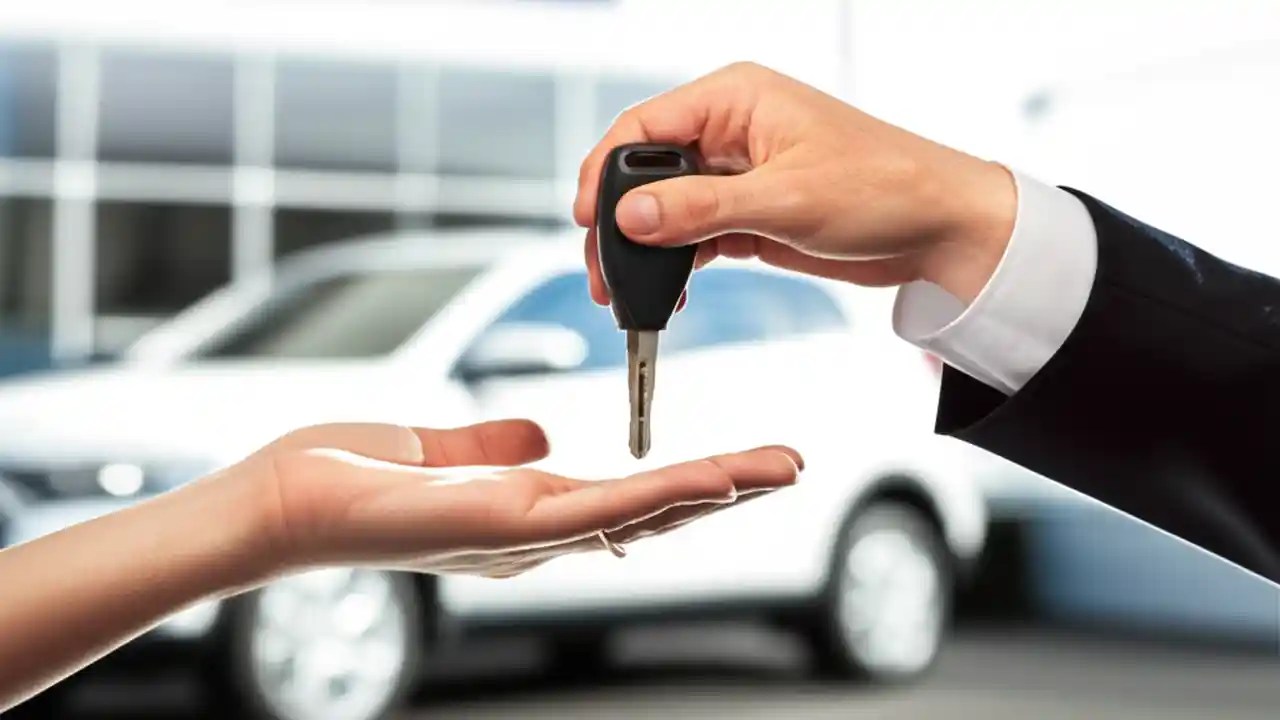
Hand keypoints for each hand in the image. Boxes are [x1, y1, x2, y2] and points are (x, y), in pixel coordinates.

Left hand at [224, 420, 800, 579]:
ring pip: (643, 515)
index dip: (684, 484)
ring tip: (780, 469)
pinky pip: (602, 511)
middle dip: (724, 492)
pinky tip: (713, 480)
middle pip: (650, 513)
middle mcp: (534, 535)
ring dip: (717, 492)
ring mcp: (525, 538)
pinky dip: (665, 496)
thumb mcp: (431, 449)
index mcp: (521, 511)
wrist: (275, 503)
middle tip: (790, 466)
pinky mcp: (505, 526)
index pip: (622, 499)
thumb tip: (539, 434)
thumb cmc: (338, 478)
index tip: (737, 466)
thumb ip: (490, 446)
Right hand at [576, 62, 1016, 304]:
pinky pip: (694, 233)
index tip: (589, 218)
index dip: (606, 172)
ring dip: (644, 247)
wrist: (940, 229)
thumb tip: (630, 216)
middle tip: (603, 268)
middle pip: (646, 170)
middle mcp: (730, 131)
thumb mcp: (786, 199)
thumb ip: (701, 209)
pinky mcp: (749, 211)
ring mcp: (738, 174)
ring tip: (626, 289)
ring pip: (665, 207)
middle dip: (619, 219)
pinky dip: (676, 262)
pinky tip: (668, 290)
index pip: (644, 126)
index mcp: (735, 99)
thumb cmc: (886, 187)